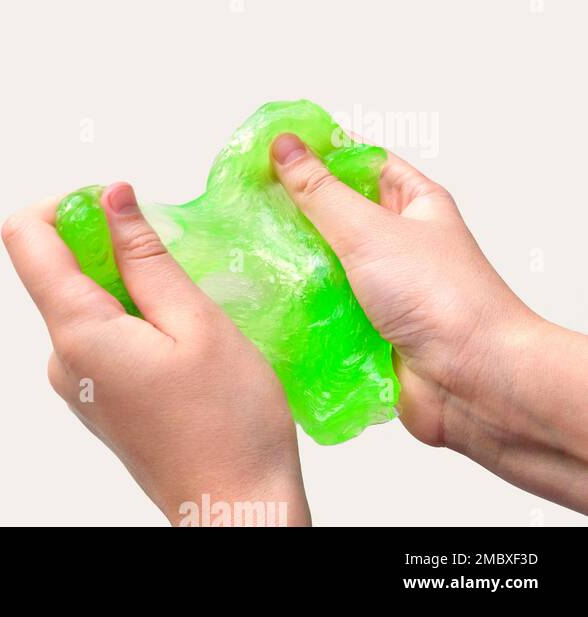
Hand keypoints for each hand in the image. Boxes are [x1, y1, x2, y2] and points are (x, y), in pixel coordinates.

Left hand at [3, 182, 309, 524]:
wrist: (234, 509)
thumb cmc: (229, 424)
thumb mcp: (197, 321)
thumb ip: (146, 255)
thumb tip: (111, 197)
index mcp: (76, 332)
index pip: (26, 238)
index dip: (66, 204)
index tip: (117, 205)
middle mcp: (62, 358)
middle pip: (57, 268)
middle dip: (110, 245)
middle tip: (174, 261)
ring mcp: (76, 381)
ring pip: (85, 302)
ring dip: (130, 284)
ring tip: (189, 312)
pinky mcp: (98, 397)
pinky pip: (101, 335)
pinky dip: (135, 317)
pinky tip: (183, 340)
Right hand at [271, 134, 587, 511]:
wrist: (472, 382)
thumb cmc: (440, 298)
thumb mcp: (371, 231)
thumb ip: (320, 192)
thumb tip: (284, 146)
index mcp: (413, 204)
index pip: (358, 162)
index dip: (315, 152)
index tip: (265, 148)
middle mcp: (397, 243)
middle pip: (333, 214)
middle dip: (291, 210)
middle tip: (240, 202)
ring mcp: (379, 288)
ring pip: (321, 264)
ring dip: (289, 262)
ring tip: (241, 250)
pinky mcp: (363, 329)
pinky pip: (319, 309)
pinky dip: (295, 305)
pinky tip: (260, 298)